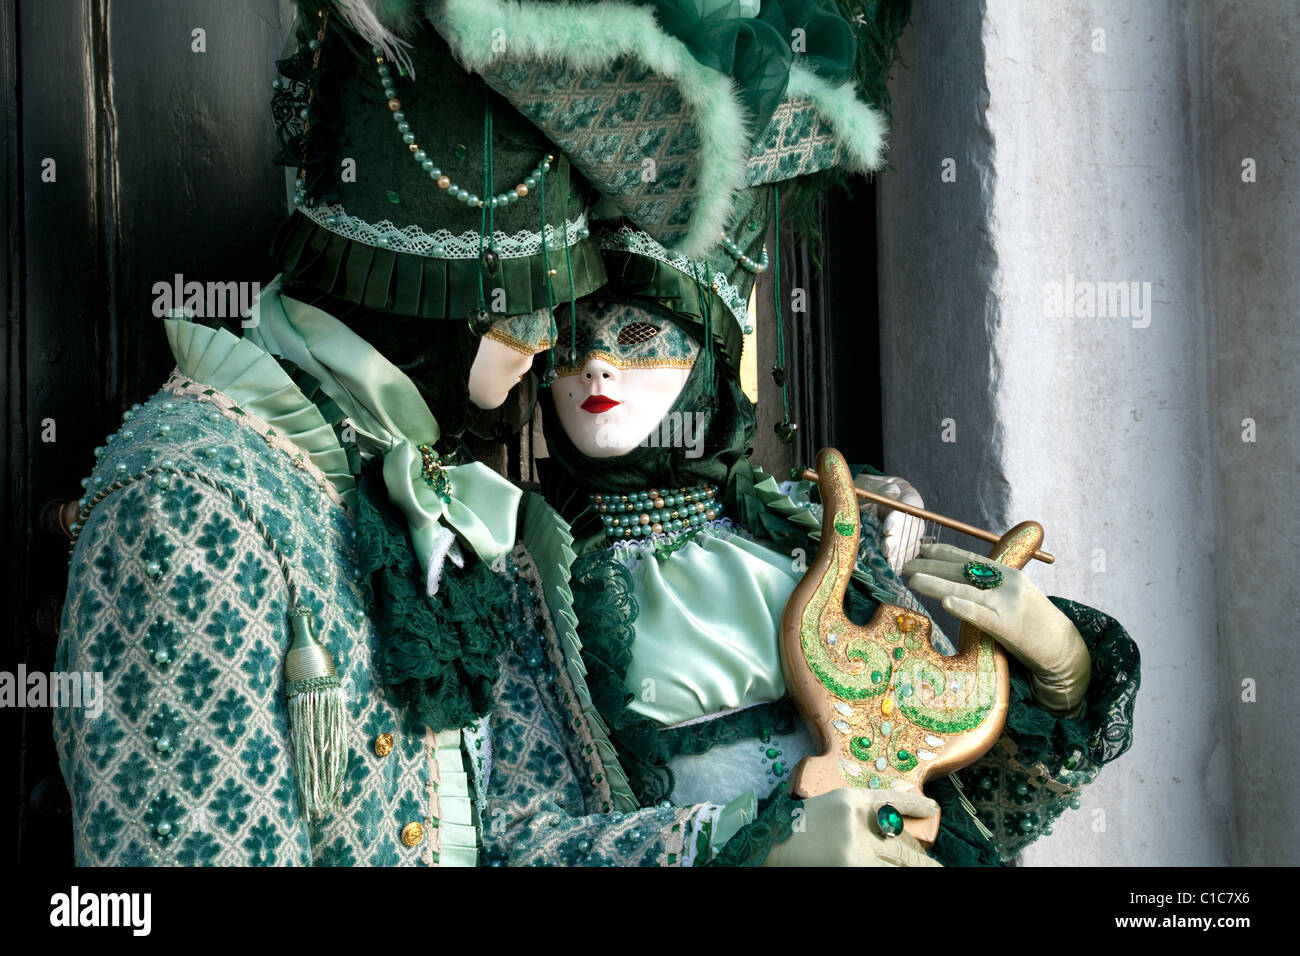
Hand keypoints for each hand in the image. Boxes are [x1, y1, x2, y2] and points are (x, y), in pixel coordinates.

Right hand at [763, 788, 941, 866]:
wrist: (769, 844)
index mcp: (851, 800)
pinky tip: (900, 874)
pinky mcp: (849, 866)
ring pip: (898, 863)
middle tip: (938, 868)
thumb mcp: (831, 807)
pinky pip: (880, 872)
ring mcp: (854, 848)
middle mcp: (856, 822)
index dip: (916, 807)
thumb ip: (861, 814)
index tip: (933, 809)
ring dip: (915, 869)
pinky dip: (890, 872)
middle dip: (922, 861)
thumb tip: (894, 829)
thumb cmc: (798, 826)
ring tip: (931, 872)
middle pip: (901, 845)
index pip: (893, 801)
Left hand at [854, 473, 925, 573]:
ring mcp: (910, 532)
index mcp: (908, 496)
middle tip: (886, 549)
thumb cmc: (865, 491)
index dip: (901, 520)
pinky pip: (906, 556)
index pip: (912, 507)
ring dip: (900, 555)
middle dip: (900, 541)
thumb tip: (893, 492)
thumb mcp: (869, 486)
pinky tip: (890, 568)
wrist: (862, 503)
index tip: (886, 530)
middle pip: (914, 530)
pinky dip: (898, 563)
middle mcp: (913, 516)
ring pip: (913, 545)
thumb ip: (880, 489)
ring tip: (888, 561)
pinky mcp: (903, 546)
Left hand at [903, 543, 1090, 714]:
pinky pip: (981, 615)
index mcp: (1008, 574)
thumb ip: (990, 586)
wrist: (1063, 648)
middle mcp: (1008, 584)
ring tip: (913, 580)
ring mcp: (1008, 604)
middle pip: (963, 571)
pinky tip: (945, 602)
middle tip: (905, 565)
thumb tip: (957, 579)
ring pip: (965, 590)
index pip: (970, 559)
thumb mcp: (1013, 596)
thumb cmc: (1034, 623)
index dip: (944, 552)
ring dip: (936, 583)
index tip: (922, 549)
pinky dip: (963, 607)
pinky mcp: (1010, 627)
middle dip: (931, 567)